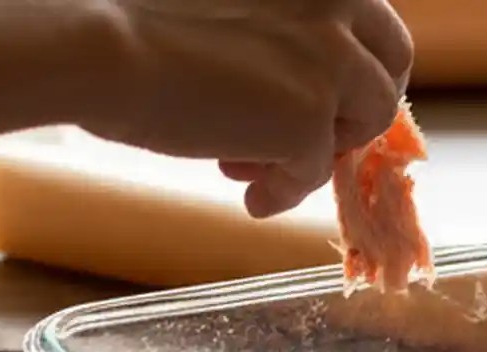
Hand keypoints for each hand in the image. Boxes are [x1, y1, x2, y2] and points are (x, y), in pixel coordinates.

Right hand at [82, 0, 412, 216]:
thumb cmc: (137, 20)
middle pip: (391, 63)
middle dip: (360, 104)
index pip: (370, 19)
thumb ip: (282, 29)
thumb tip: (311, 90)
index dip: (354, 63)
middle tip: (320, 136)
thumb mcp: (235, 6)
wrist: (96, 49)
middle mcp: (341, 0)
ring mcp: (332, 60)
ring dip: (320, 147)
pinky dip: (285, 190)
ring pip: (368, 121)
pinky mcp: (310, 118)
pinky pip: (315, 171)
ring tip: (255, 163)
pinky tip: (249, 197)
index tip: (326, 94)